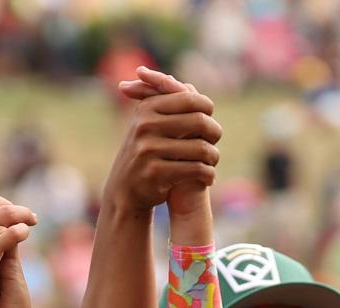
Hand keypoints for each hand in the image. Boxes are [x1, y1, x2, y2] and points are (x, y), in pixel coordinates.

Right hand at [101, 69, 220, 218]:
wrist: (124, 191)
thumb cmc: (144, 152)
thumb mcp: (147, 123)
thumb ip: (165, 103)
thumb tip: (183, 84)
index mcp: (146, 109)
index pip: (190, 99)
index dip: (207, 108)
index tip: (208, 120)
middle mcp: (144, 126)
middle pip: (199, 121)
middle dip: (214, 132)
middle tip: (215, 142)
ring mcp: (148, 150)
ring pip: (201, 148)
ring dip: (214, 156)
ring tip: (212, 161)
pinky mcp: (155, 173)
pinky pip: (196, 169)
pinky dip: (208, 174)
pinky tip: (208, 177)